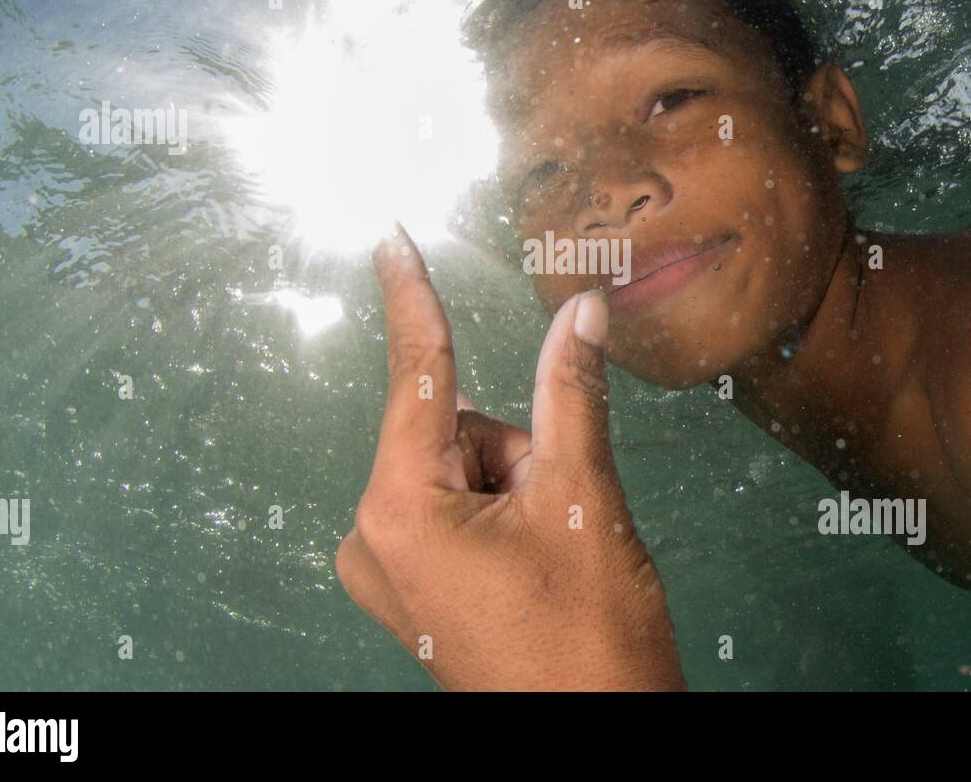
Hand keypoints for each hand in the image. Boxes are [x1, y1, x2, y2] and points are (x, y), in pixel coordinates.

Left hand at [335, 224, 684, 690]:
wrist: (596, 737)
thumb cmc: (587, 650)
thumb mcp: (584, 501)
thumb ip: (572, 392)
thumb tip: (577, 314)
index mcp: (401, 511)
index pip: (416, 377)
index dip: (412, 299)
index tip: (388, 240)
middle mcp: (374, 538)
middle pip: (454, 429)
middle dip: (516, 449)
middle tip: (558, 513)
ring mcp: (387, 568)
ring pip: (460, 467)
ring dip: (515, 484)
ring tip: (548, 551)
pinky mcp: (408, 585)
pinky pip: (450, 505)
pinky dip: (498, 510)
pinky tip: (528, 562)